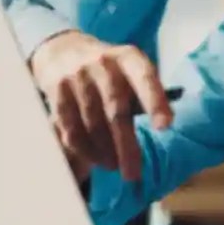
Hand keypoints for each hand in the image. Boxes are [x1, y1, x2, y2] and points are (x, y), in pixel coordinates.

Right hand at [30, 30, 171, 181]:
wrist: (62, 50)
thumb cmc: (109, 70)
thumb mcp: (130, 70)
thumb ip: (145, 94)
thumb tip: (163, 128)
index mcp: (129, 58)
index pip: (145, 79)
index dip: (155, 102)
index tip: (165, 126)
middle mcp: (103, 64)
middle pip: (116, 111)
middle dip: (126, 147)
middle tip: (133, 174)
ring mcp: (78, 76)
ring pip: (93, 124)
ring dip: (104, 152)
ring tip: (114, 166)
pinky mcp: (58, 90)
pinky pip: (71, 128)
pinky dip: (84, 149)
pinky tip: (94, 159)